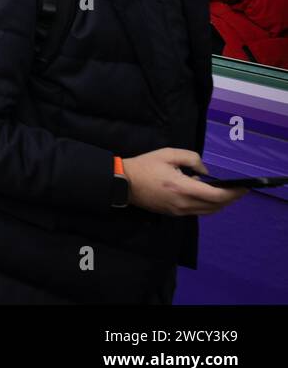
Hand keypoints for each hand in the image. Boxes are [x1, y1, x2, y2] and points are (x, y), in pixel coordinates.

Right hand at [123, 148, 247, 215]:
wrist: (123, 183)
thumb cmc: (145, 166)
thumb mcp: (168, 154)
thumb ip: (192, 159)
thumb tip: (205, 172)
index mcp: (183, 188)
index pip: (216, 195)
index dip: (233, 193)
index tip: (244, 187)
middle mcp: (184, 204)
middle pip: (216, 206)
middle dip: (230, 199)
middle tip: (239, 190)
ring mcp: (179, 211)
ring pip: (208, 211)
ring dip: (220, 203)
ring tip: (225, 192)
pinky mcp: (174, 214)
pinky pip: (198, 212)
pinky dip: (208, 205)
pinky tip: (205, 195)